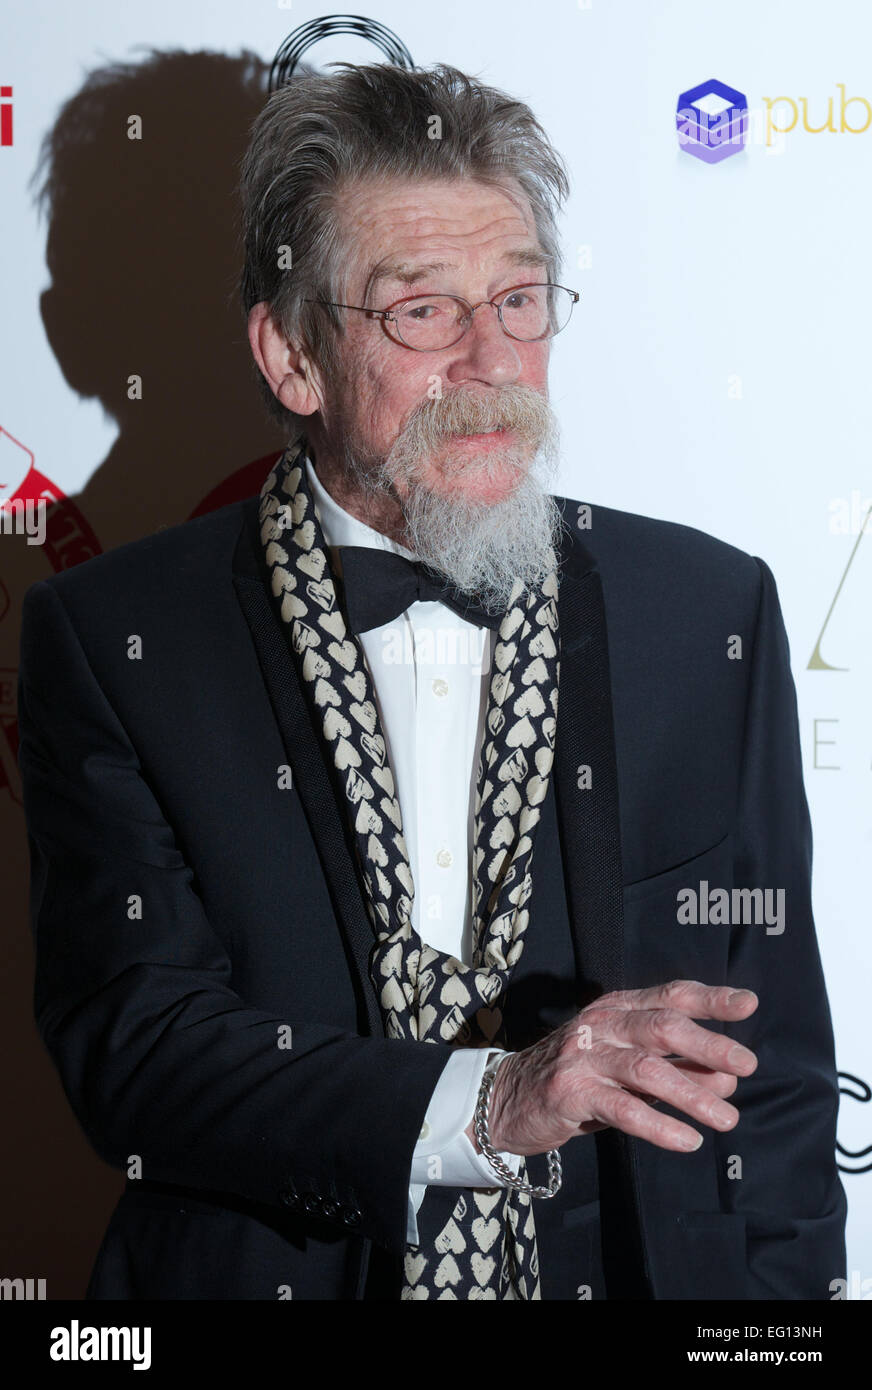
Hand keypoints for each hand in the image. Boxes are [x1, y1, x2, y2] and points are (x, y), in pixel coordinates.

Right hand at [465, 979, 757, 1156]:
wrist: (507, 1100)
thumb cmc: (579, 1079)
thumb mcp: (627, 1066)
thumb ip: (675, 1066)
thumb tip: (728, 1079)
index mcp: (617, 1007)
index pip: (670, 995)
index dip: (711, 998)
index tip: (749, 1004)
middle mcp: (600, 1023)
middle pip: (662, 1026)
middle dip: (709, 1045)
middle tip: (747, 1066)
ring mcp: (582, 1056)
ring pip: (646, 1070)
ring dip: (693, 1094)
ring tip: (727, 1119)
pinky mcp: (568, 1092)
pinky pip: (621, 1110)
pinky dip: (659, 1125)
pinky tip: (687, 1140)